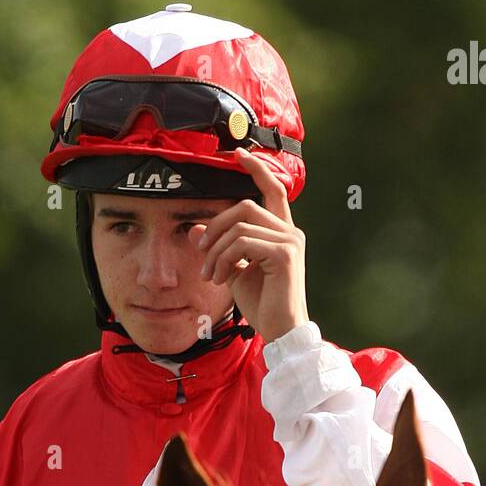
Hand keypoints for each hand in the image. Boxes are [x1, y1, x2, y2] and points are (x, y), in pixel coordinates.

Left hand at [191, 146, 309, 344]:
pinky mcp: (284, 255)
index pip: (273, 190)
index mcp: (282, 233)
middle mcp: (290, 232)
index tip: (239, 155)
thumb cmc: (263, 304)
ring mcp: (289, 242)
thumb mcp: (234, 272)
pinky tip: (222, 279)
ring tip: (211, 275)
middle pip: (245, 206)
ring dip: (216, 250)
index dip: (257, 169)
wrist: (281, 331)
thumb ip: (219, 249)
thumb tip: (195, 230)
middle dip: (216, 225)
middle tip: (201, 250)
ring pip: (240, 226)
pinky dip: (224, 260)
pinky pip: (243, 243)